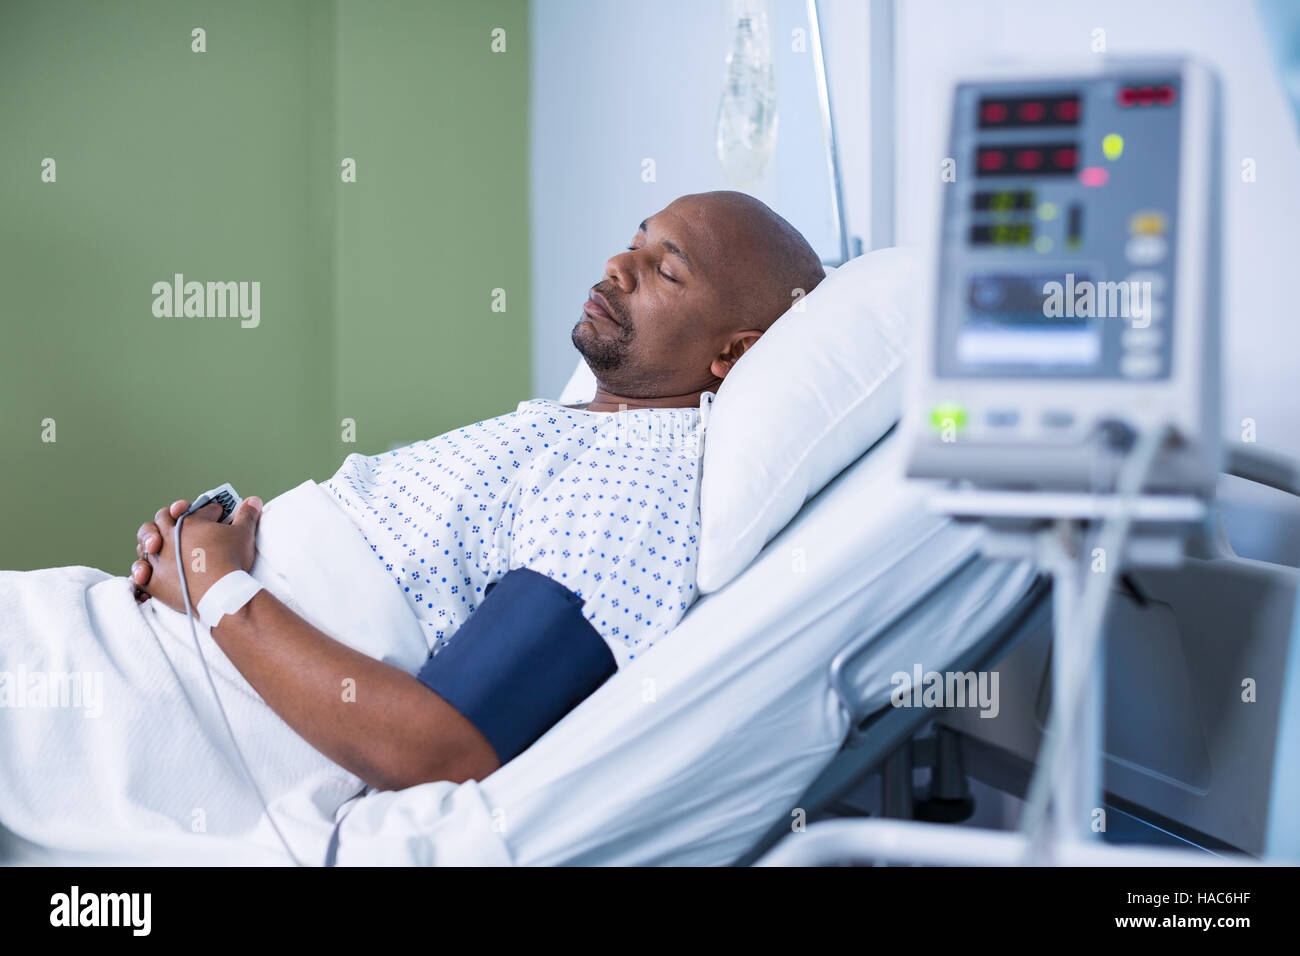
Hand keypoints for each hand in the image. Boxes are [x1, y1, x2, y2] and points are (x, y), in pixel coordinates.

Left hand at [132, 496, 262, 613]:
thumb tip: (254, 500)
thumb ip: (247, 515)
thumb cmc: (231, 559)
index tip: (219, 514)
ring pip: (145, 544)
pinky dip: (142, 574)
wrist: (220, 592)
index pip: (198, 510)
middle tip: (181, 520)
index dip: (210, 511)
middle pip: (161, 518)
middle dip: (170, 516)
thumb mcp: (244, 533)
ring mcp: (158, 559)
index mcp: (189, 522)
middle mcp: (168, 537)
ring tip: (157, 546)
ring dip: (150, 543)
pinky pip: (140, 576)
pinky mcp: (154, 582)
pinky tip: (146, 574)